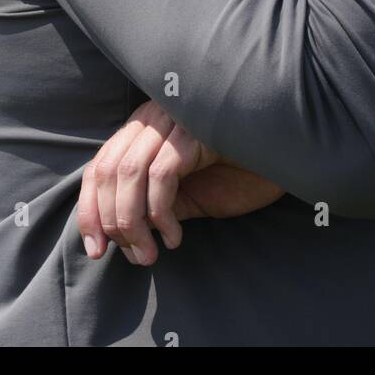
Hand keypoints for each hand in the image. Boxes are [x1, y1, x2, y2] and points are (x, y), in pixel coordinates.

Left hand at [77, 99, 284, 265]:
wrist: (284, 157)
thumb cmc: (239, 172)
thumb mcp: (186, 195)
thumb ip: (151, 204)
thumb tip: (116, 235)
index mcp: (145, 129)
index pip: (98, 166)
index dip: (90, 209)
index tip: (95, 250)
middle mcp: (154, 118)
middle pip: (107, 170)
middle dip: (109, 221)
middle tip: (131, 256)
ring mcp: (174, 121)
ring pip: (128, 174)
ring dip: (132, 223)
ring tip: (151, 254)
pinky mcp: (195, 133)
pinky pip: (160, 177)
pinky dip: (159, 214)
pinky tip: (175, 237)